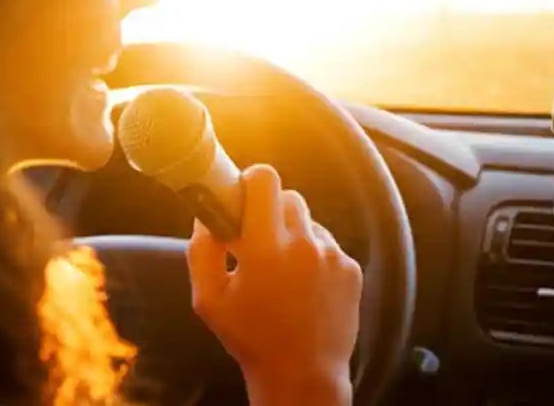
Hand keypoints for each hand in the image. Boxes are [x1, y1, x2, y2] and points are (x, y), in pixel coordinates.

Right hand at [186, 164, 362, 405]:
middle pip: (288, 197)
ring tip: (283, 274)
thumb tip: (205, 216)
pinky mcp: (351, 268)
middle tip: (258, 240)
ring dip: (293, 236)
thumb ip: (202, 251)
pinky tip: (304, 288)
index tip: (243, 193)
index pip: (265, 179)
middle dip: (270, 212)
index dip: (252, 179)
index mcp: (266, 249)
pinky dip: (314, 257)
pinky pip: (328, 245)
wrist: (303, 375)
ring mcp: (332, 255)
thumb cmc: (251, 339)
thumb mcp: (209, 300)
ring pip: (309, 222)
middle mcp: (304, 245)